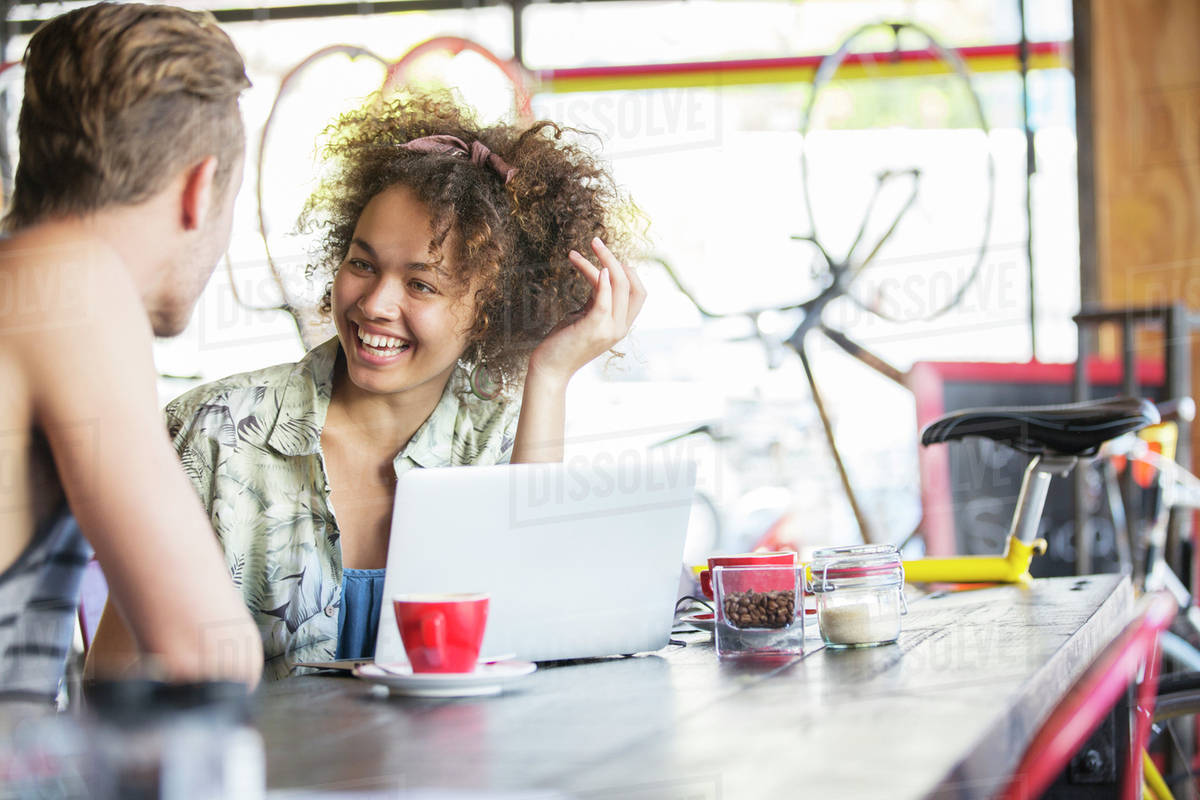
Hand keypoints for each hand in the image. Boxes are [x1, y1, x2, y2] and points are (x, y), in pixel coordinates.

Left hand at [527, 237, 646, 385]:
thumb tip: (600, 274)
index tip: (608, 258)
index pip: (639, 292)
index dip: (629, 271)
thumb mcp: (585, 316)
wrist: (550, 368)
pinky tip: (594, 265)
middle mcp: (620, 328)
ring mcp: (609, 329)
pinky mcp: (594, 327)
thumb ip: (597, 299)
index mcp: (621, 325)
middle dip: (616, 259)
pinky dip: (600, 279)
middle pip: (632, 285)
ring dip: (605, 259)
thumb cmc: (564, 341)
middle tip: (596, 241)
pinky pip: (603, 298)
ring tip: (588, 244)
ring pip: (618, 285)